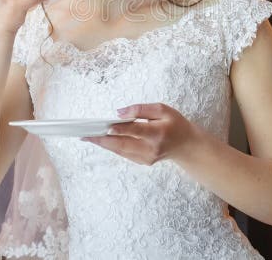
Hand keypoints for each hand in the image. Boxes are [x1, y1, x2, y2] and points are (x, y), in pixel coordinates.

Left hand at [81, 103, 201, 165]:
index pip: (136, 130)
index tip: (105, 126)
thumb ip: (141, 109)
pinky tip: (102, 141)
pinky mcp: (143, 162)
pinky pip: (124, 154)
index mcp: (158, 133)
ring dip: (103, 144)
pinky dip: (112, 147)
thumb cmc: (175, 124)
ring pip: (120, 151)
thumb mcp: (163, 109)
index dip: (120, 129)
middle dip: (102, 139)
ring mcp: (146, 157)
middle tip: (85, 135)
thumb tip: (119, 113)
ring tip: (88, 137)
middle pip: (123, 144)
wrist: (186, 145)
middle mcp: (151, 148)